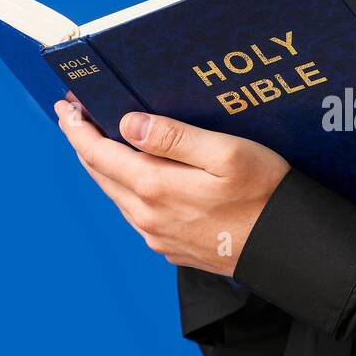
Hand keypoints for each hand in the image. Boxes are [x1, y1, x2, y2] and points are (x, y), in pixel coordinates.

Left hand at [54, 98, 289, 274]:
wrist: (289, 248)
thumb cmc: (266, 194)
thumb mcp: (227, 153)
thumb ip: (174, 138)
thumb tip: (128, 125)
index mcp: (156, 187)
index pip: (99, 154)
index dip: (77, 128)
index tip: (66, 106)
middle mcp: (148, 217)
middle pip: (101, 175)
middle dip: (85, 144)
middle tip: (76, 116)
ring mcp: (158, 237)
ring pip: (117, 196)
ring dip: (104, 168)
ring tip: (102, 143)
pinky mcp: (172, 248)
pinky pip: (137, 215)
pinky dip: (126, 190)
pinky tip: (137, 178)